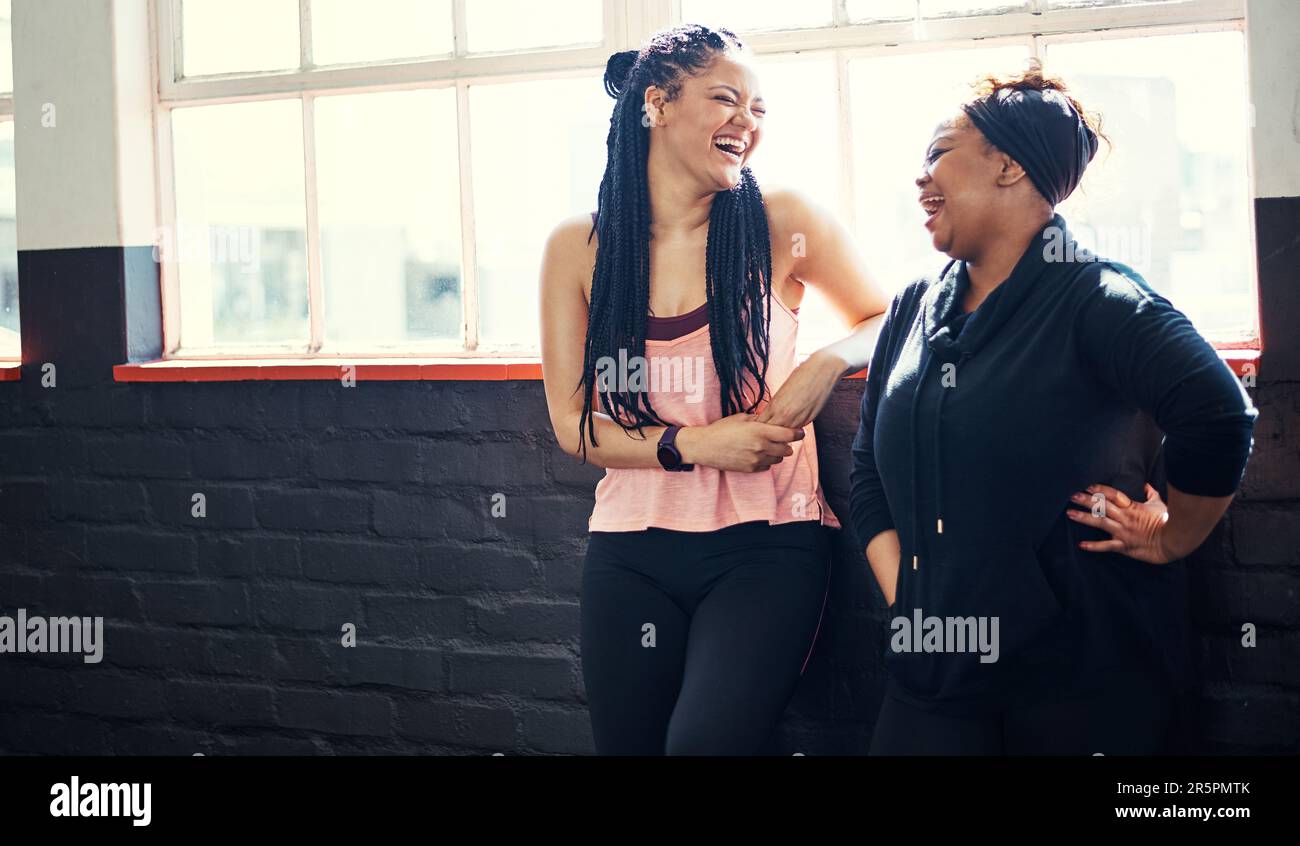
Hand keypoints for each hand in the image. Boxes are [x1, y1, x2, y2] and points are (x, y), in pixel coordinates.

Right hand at [677, 413, 804, 472]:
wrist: (704, 447)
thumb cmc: (721, 429)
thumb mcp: (741, 418)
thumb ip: (759, 420)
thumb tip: (772, 419)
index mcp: (760, 431)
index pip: (788, 434)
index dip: (798, 433)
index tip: (801, 432)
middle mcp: (761, 447)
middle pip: (787, 449)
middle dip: (787, 444)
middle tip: (783, 439)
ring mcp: (756, 460)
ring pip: (778, 459)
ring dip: (778, 453)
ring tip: (769, 446)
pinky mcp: (751, 469)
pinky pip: (767, 466)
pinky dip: (767, 460)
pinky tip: (759, 454)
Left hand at [754, 350, 845, 428]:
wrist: (822, 369)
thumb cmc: (802, 375)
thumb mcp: (782, 391)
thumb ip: (776, 405)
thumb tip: (770, 414)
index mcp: (775, 406)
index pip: (761, 424)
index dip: (759, 426)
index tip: (759, 426)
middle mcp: (785, 415)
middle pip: (771, 433)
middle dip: (768, 433)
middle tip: (768, 431)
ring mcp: (798, 419)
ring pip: (784, 435)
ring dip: (781, 434)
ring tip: (780, 430)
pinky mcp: (809, 419)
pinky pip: (796, 430)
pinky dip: (793, 430)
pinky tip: (792, 425)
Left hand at [1066, 483, 1175, 563]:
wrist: (1175, 541)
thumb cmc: (1167, 521)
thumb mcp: (1159, 504)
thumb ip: (1150, 494)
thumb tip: (1146, 485)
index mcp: (1132, 507)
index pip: (1113, 495)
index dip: (1100, 489)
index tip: (1087, 486)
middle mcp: (1125, 518)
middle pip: (1103, 506)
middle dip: (1086, 501)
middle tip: (1072, 496)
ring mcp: (1124, 532)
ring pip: (1101, 523)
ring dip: (1084, 518)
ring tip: (1070, 514)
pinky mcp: (1125, 546)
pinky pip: (1107, 546)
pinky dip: (1094, 546)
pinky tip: (1081, 544)